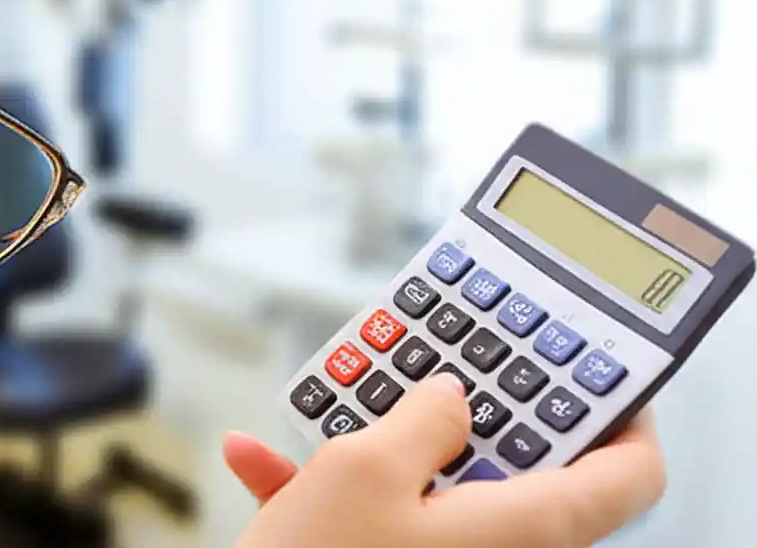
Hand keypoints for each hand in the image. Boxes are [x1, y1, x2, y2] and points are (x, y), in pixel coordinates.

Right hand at [224, 375, 665, 547]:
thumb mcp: (365, 468)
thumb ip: (423, 416)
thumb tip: (451, 398)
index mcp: (525, 529)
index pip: (631, 474)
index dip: (625, 411)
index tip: (591, 365)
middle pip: (529, 466)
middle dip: (476, 408)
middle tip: (441, 365)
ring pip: (443, 487)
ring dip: (385, 442)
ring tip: (336, 404)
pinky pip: (384, 520)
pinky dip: (332, 490)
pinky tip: (262, 459)